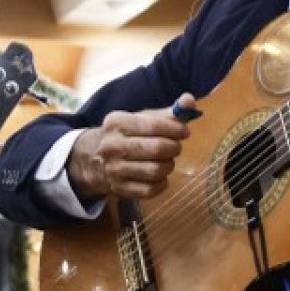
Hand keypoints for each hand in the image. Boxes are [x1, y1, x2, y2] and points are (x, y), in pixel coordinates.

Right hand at [67, 93, 194, 200]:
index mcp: (116, 122)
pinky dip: (161, 183)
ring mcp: (113, 169)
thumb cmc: (131, 135)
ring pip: (155, 171)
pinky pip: (150, 190)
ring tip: (166, 160)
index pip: (153, 125)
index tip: (185, 132)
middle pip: (156, 148)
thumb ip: (170, 111)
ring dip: (168, 165)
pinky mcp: (119, 189)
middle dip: (174, 147)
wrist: (100, 159)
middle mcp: (110, 146)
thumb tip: (189, 100)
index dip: (175, 129)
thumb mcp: (145, 118)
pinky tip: (159, 175)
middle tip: (176, 147)